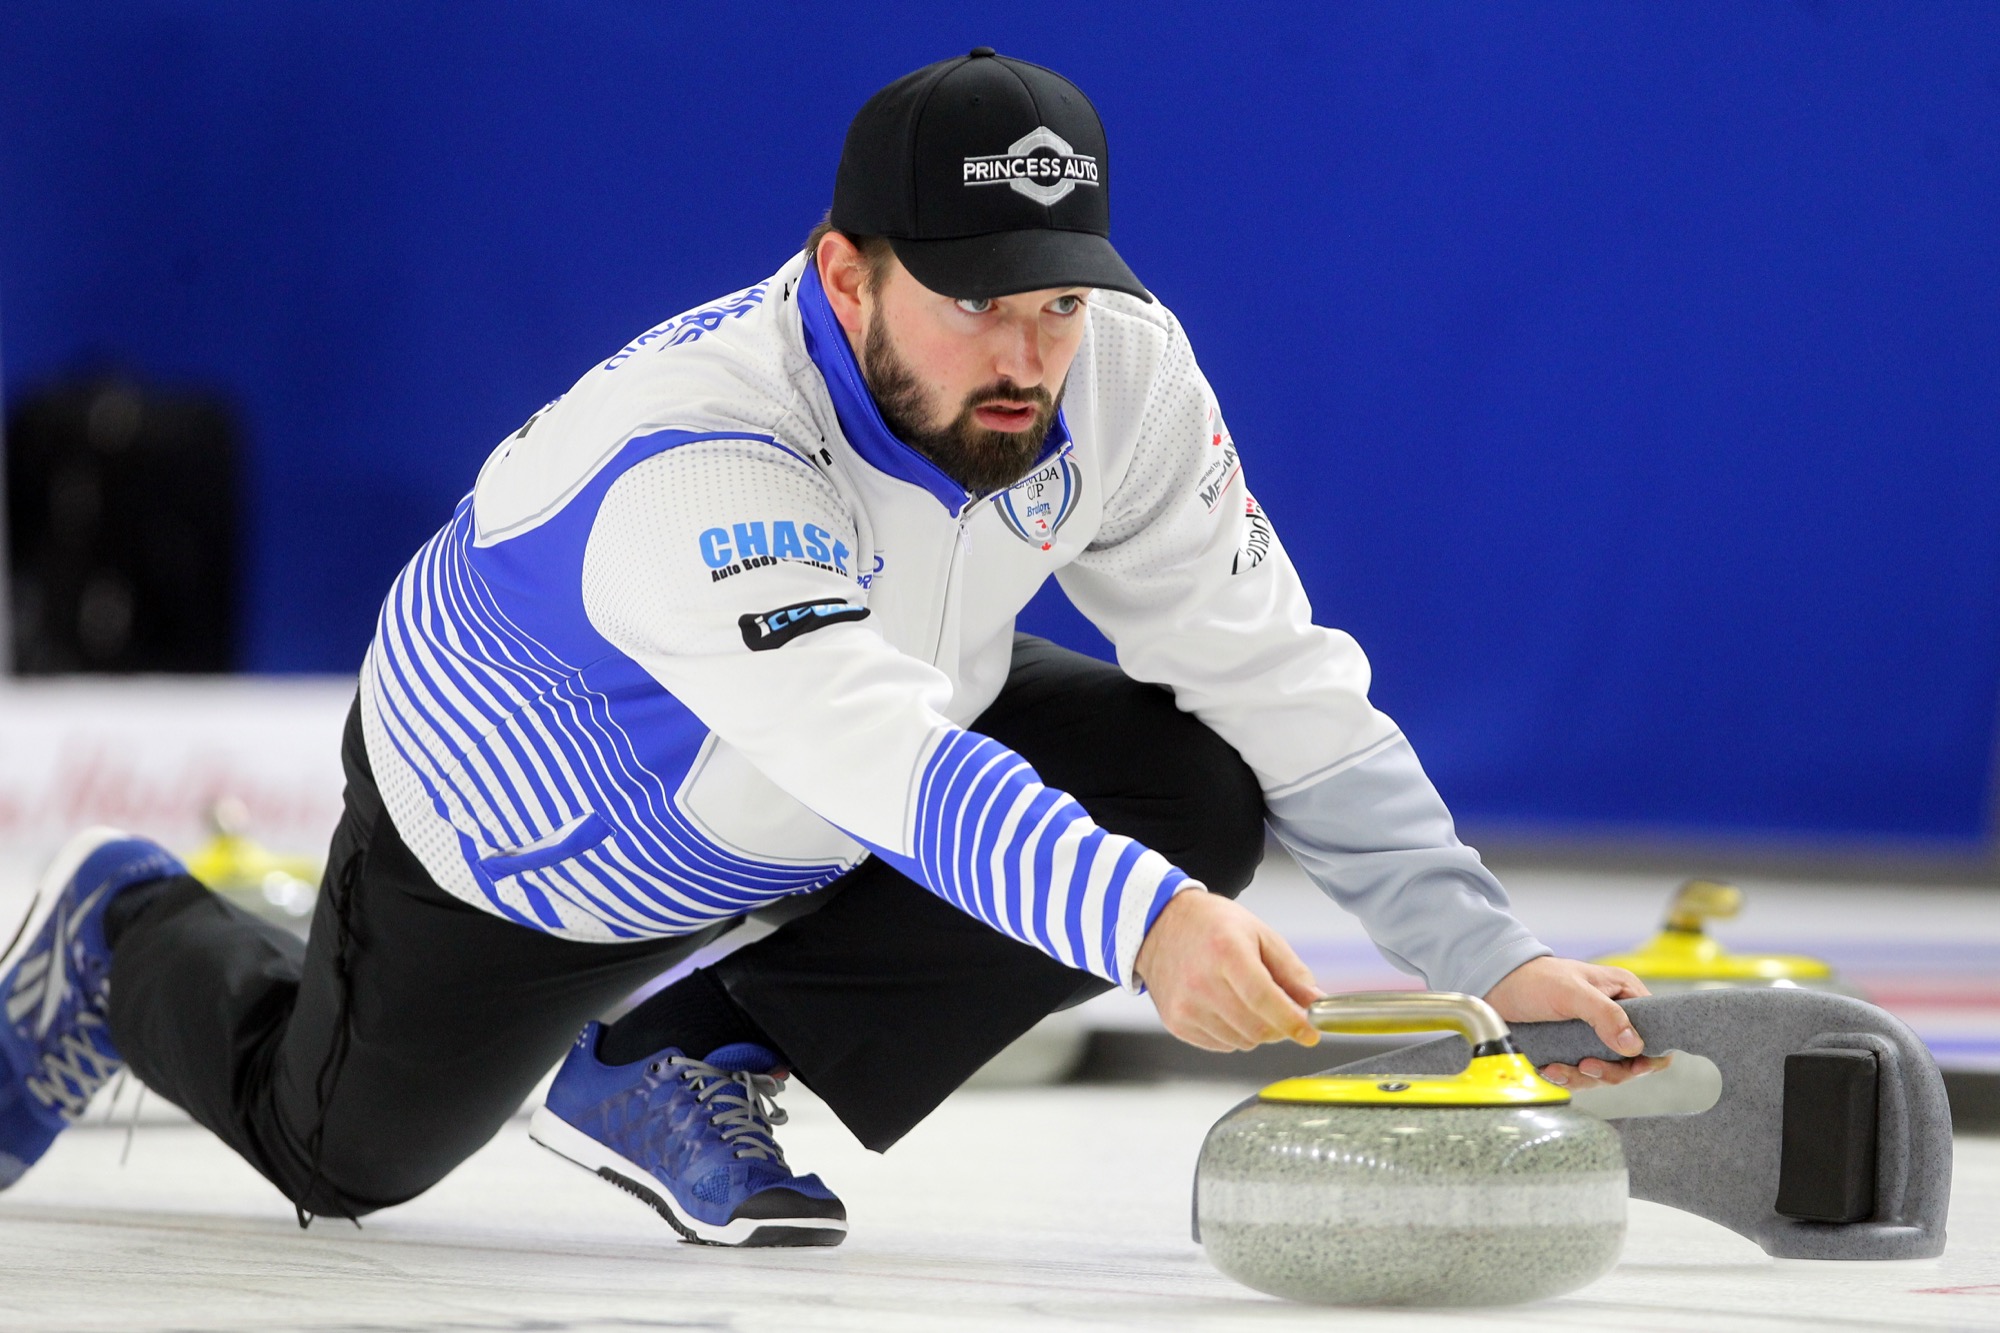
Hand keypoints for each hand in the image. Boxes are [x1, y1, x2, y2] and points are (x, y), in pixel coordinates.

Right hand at [1134, 889, 1323, 1051]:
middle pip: (1257, 1027)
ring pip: (1243, 1041)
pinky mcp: (1176, 1022)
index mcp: (1226, 952)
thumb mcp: (1260, 934)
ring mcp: (1186, 1005)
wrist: (1159, 925)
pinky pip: (1222, 1044)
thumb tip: (1317, 1003)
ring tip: (1246, 1000)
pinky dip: (1234, 1033)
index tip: (1310, 1033)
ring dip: (1257, 1030)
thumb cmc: (1213, 925)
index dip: (1292, 1021)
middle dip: (1280, 1027)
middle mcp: (1201, 982)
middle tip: (1283, 1011)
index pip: (1265, 1000)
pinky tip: (1226, 1006)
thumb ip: (1292, 971)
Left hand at [1484, 955, 1663, 1086]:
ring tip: (1558, 1068)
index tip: (1631, 1066)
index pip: (1657, 1031)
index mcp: (1625, 993)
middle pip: (1633, 1060)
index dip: (1649, 1055)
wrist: (1495, 985)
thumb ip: (1605, 1014)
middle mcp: (1615, 1015)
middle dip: (1610, 1071)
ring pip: (1607, 1072)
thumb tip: (1634, 1045)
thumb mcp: (1571, 992)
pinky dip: (1568, 1077)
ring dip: (1584, 1077)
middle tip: (1585, 1066)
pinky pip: (1583, 1075)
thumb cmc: (1534, 978)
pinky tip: (1549, 1069)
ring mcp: (1595, 1034)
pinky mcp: (1575, 1048)